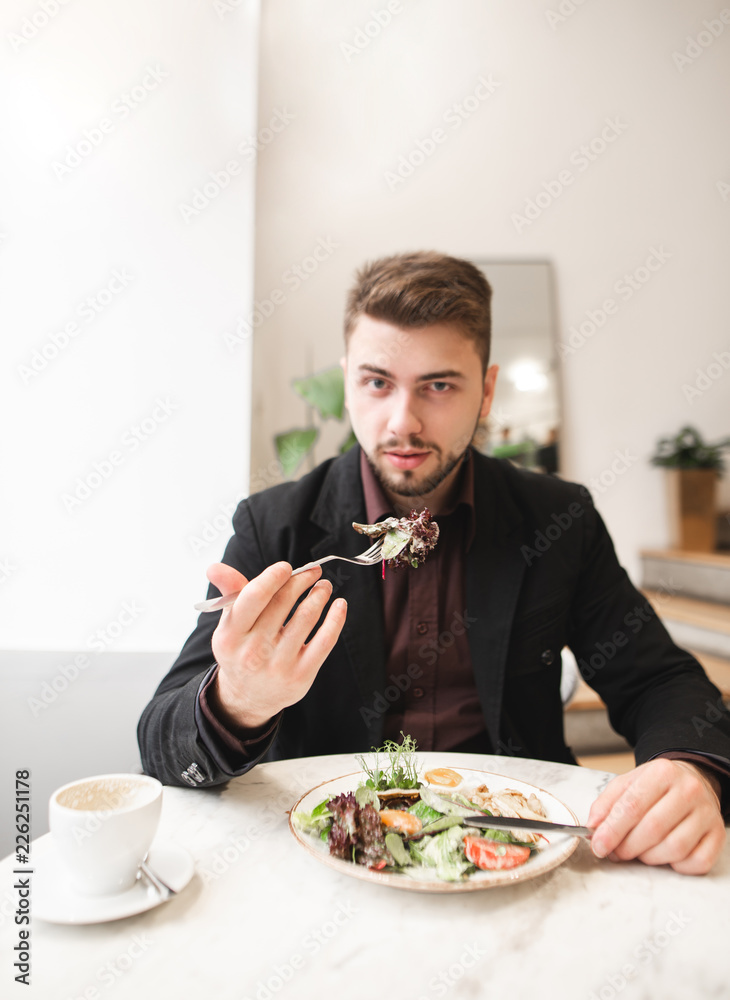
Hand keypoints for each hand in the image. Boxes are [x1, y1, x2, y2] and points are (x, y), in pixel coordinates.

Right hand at [206, 561, 346, 730]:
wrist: (248, 697)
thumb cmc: (241, 649)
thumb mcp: (230, 625)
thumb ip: (230, 593)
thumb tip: (215, 567)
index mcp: (230, 635)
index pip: (253, 596)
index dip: (273, 577)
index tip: (286, 567)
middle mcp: (253, 651)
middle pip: (282, 602)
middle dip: (301, 580)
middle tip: (313, 571)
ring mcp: (279, 665)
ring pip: (306, 617)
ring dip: (319, 594)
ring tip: (324, 586)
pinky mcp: (301, 675)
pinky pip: (325, 641)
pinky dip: (336, 619)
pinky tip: (339, 605)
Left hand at [587, 759, 724, 874]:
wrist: (692, 781)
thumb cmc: (656, 786)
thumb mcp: (628, 783)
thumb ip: (606, 803)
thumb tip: (593, 827)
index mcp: (662, 772)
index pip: (632, 806)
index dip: (612, 830)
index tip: (598, 846)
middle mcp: (689, 790)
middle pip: (652, 829)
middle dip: (627, 847)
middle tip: (616, 852)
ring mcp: (707, 814)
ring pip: (674, 849)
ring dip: (649, 857)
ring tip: (639, 851)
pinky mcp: (717, 835)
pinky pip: (696, 862)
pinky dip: (676, 866)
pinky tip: (665, 855)